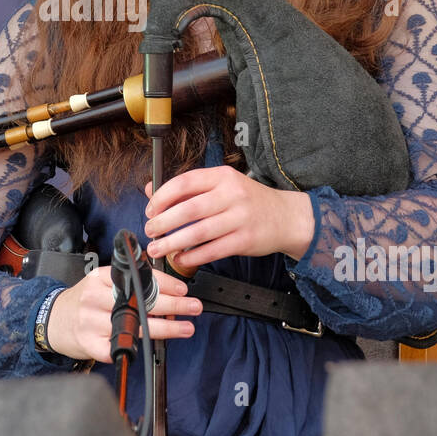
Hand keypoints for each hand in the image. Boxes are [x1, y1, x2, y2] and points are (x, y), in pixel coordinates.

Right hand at [46, 266, 200, 362]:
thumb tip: (164, 284)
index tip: (182, 289)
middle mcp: (95, 298)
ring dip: (166, 328)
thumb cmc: (83, 301)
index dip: (164, 283)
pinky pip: (120, 348)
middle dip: (173, 305)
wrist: (53, 320)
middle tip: (193, 306)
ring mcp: (92, 322)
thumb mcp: (100, 281)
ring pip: (136, 326)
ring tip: (186, 327)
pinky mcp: (90, 343)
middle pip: (141, 301)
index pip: (138, 277)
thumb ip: (126, 280)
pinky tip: (153, 348)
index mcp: (100, 278)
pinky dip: (138, 349)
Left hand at [142, 165, 314, 268]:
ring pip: (198, 233)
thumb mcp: (222, 185)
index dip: (162, 197)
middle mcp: (232, 194)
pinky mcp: (245, 240)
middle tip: (150, 231)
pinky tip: (180, 259)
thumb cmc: (249, 200)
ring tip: (157, 248)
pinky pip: (212, 250)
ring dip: (172, 243)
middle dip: (162, 223)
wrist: (286, 217)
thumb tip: (151, 191)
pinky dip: (192, 257)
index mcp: (222, 176)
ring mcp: (240, 218)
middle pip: (188, 210)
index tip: (150, 210)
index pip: (184, 183)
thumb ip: (188, 188)